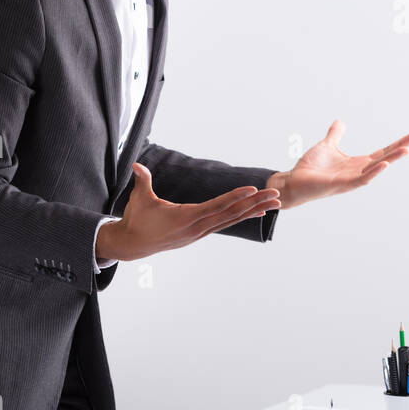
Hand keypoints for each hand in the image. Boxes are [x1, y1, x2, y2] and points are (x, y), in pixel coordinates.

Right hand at [97, 163, 280, 261]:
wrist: (133, 245)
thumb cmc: (137, 219)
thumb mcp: (139, 199)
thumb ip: (142, 180)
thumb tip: (136, 164)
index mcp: (186, 218)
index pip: (216, 205)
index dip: (234, 197)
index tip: (252, 189)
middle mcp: (198, 227)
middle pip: (231, 213)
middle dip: (255, 203)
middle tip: (275, 194)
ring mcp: (201, 232)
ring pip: (232, 219)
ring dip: (254, 210)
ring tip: (274, 203)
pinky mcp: (200, 233)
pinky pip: (227, 224)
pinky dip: (243, 216)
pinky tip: (258, 212)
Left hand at [267, 120, 408, 209]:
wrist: (294, 182)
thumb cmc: (310, 168)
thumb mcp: (326, 146)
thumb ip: (335, 135)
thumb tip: (341, 122)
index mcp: (357, 163)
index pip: (383, 151)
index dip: (397, 143)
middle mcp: (358, 172)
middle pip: (385, 158)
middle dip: (401, 147)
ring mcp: (352, 179)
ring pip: (377, 168)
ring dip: (392, 159)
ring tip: (407, 149)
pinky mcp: (342, 185)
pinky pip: (361, 180)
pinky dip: (373, 172)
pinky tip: (384, 163)